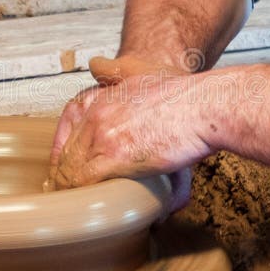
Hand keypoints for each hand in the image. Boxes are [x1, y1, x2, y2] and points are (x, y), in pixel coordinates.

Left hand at [48, 58, 212, 211]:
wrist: (205, 104)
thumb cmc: (186, 95)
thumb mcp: (143, 70)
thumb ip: (115, 69)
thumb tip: (94, 63)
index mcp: (100, 96)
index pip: (66, 125)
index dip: (64, 151)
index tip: (70, 168)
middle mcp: (95, 113)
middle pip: (65, 152)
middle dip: (66, 175)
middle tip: (75, 194)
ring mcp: (102, 134)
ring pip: (69, 169)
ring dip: (76, 190)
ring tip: (87, 207)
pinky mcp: (114, 156)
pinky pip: (82, 181)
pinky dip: (84, 196)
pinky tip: (94, 206)